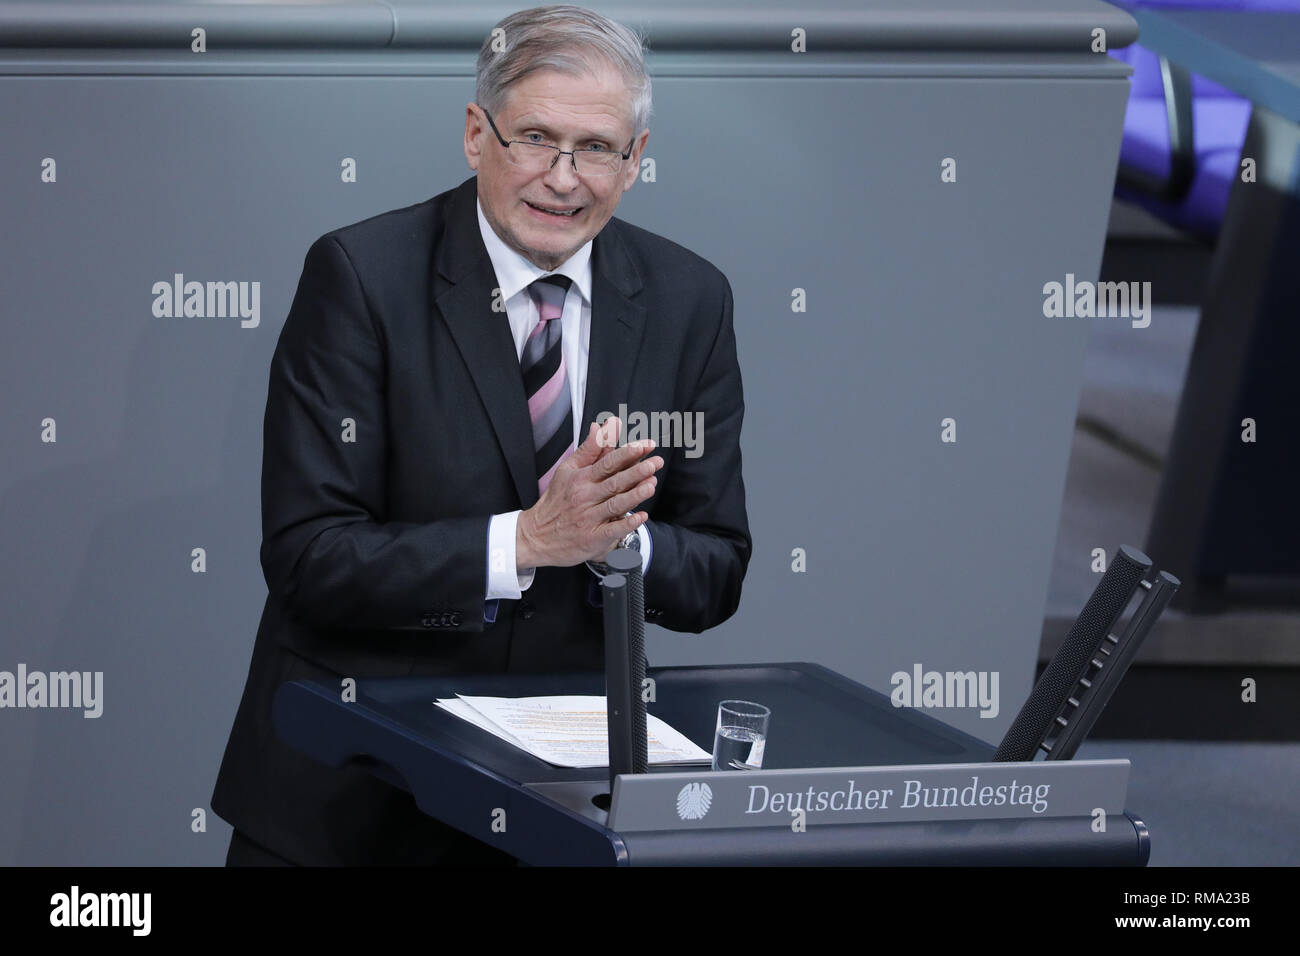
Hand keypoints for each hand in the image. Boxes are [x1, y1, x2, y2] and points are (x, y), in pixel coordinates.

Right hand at [517, 416, 662, 568]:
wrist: (536, 535)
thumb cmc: (556, 501)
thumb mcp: (567, 471)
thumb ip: (589, 449)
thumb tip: (602, 425)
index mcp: (581, 478)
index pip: (607, 462)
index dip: (628, 453)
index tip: (646, 446)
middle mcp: (585, 497)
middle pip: (614, 482)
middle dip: (637, 471)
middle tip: (655, 462)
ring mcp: (589, 518)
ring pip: (615, 504)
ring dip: (634, 495)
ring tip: (651, 485)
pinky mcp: (592, 538)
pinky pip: (612, 530)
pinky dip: (626, 524)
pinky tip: (641, 517)